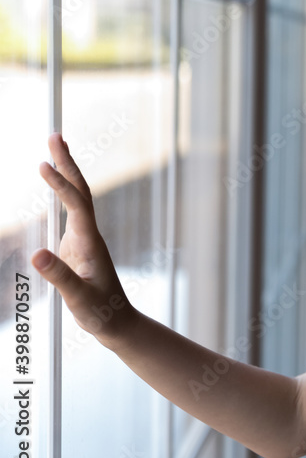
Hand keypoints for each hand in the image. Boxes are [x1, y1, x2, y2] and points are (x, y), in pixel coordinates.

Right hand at [30, 132, 136, 347]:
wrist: (116, 322)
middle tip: (55, 135)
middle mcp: (89, 234)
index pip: (77, 205)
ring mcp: (84, 238)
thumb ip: (60, 277)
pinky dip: (61, 191)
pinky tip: (55, 182)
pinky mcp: (77, 245)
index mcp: (91, 242)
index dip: (61, 184)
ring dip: (66, 171)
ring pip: (76, 197)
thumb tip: (37, 254)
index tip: (43, 165)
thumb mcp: (78, 297)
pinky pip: (69, 210)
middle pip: (80, 191)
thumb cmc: (101, 312)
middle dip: (67, 163)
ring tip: (54, 147)